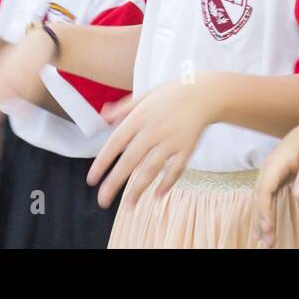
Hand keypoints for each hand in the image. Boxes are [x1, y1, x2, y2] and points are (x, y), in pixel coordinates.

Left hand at [87, 75, 218, 209]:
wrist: (207, 92)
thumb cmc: (173, 93)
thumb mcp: (145, 95)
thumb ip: (124, 107)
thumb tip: (102, 116)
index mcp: (140, 117)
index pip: (115, 142)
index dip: (102, 162)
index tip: (92, 180)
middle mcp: (154, 130)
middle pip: (131, 159)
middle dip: (115, 182)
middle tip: (103, 201)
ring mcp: (172, 139)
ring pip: (152, 168)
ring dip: (139, 188)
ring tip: (128, 206)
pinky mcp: (188, 146)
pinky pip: (177, 168)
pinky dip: (168, 182)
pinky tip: (157, 195)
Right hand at [255, 117, 298, 244]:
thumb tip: (298, 196)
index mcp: (275, 162)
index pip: (264, 190)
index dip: (264, 210)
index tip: (268, 227)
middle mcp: (268, 167)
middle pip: (258, 197)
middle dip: (261, 220)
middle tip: (267, 241)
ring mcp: (270, 171)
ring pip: (260, 198)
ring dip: (261, 218)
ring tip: (265, 240)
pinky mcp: (275, 175)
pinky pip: (266, 195)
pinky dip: (265, 211)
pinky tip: (266, 225)